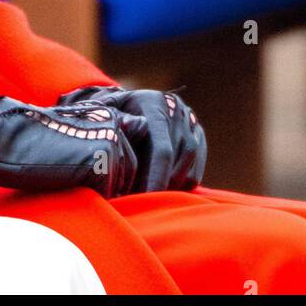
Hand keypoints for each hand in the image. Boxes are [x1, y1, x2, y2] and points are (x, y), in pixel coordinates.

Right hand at [0, 94, 147, 198]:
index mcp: (110, 115)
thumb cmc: (38, 138)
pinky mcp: (101, 163)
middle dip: (108, 180)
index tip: (84, 167)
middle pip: (129, 170)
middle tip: (75, 172)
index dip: (112, 169)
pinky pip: (108, 193)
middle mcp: (115, 125)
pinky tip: (71, 182)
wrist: (10, 141)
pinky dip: (92, 196)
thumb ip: (107, 132)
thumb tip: (140, 127)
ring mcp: (110, 143)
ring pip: (121, 182)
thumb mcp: (76, 129)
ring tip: (72, 175)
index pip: (129, 153)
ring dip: (101, 188)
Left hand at [57, 86, 206, 192]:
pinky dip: (179, 186)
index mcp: (155, 104)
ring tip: (148, 195)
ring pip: (188, 171)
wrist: (134, 101)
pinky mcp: (200, 135)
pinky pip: (195, 172)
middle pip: (177, 163)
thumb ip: (106, 119)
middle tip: (141, 204)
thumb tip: (110, 131)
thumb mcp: (107, 110)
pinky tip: (160, 187)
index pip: (162, 150)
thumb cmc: (114, 112)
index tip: (143, 199)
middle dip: (160, 187)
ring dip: (169, 189)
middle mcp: (177, 111)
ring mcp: (191, 122)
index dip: (154, 178)